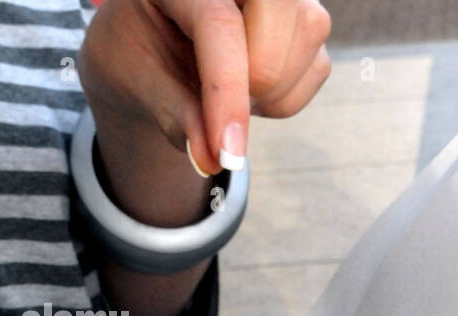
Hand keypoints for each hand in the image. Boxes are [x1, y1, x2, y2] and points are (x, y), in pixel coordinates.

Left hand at [79, 0, 331, 176]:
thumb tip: (208, 160)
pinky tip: (251, 95)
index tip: (228, 154)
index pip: (218, 22)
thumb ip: (174, 116)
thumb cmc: (139, 58)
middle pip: (278, 8)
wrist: (153, 51)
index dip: (226, 91)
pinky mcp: (304, 21)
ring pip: (309, 33)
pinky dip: (286, 99)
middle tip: (224, 114)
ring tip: (229, 100)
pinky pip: (318, 66)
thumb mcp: (139, 84)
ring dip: (274, 92)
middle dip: (261, 77)